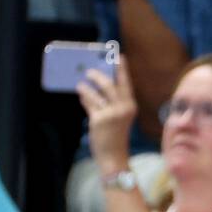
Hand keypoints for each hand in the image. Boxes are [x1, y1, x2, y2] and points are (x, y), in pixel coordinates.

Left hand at [76, 55, 137, 173]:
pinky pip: (89, 103)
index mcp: (130, 106)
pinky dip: (84, 98)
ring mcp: (112, 114)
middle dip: (97, 75)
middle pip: (109, 84)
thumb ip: (111, 101)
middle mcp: (123, 108)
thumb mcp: (119, 117)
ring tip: (80, 85)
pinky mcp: (99, 119)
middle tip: (89, 71)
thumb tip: (95, 84)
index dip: (122, 69)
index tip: (118, 56)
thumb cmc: (115, 135)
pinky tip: (81, 96)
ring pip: (95, 93)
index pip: (125, 83)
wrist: (114, 156)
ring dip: (85, 87)